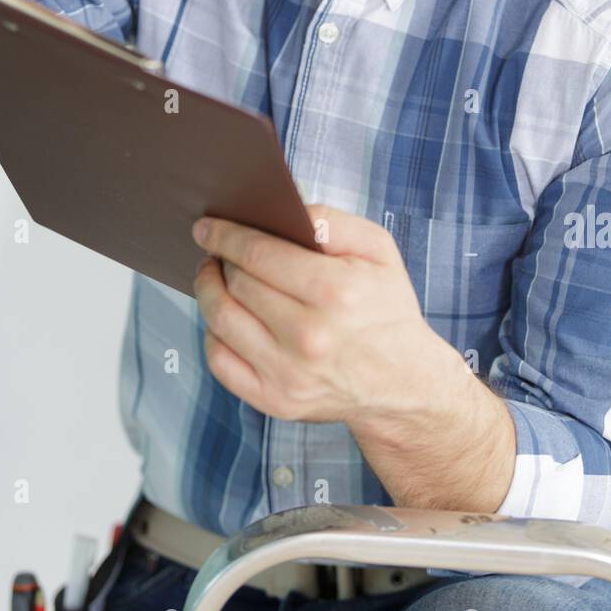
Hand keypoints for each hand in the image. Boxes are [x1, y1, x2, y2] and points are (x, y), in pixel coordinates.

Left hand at [192, 203, 448, 426]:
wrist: (404, 384)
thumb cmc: (386, 309)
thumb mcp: (378, 251)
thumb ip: (332, 221)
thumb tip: (285, 209)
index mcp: (336, 291)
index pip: (258, 253)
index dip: (225, 235)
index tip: (206, 226)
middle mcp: (309, 336)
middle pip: (237, 284)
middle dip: (221, 260)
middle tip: (218, 250)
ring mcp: (289, 373)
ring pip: (220, 320)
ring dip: (209, 291)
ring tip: (213, 276)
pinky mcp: (275, 401)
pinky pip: (220, 362)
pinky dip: (213, 334)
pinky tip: (224, 317)